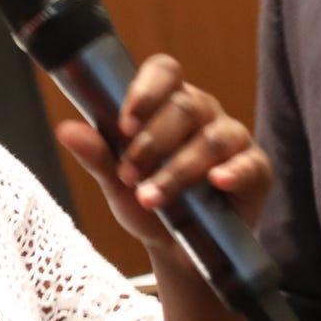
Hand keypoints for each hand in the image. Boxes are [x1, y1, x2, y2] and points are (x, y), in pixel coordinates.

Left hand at [56, 54, 271, 257]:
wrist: (177, 249)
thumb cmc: (147, 202)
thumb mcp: (116, 183)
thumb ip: (96, 154)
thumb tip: (65, 129)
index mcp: (167, 103)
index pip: (164, 71)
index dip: (146, 91)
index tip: (125, 124)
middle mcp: (203, 113)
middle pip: (185, 108)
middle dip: (152, 143)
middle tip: (129, 176)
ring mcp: (233, 138)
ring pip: (211, 139)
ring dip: (178, 170)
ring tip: (151, 197)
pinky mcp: (256, 168)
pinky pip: (249, 163)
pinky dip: (232, 172)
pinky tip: (216, 183)